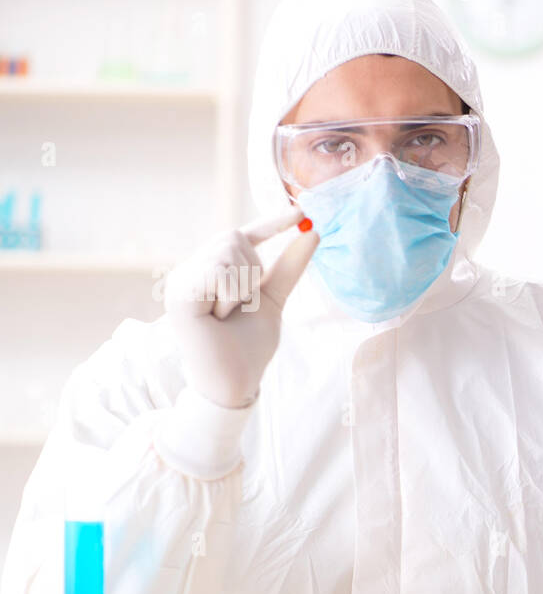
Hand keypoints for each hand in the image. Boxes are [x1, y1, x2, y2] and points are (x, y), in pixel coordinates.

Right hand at [164, 208, 318, 408]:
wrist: (234, 381)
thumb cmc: (249, 346)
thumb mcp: (273, 300)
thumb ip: (288, 267)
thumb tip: (313, 233)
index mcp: (214, 270)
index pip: (243, 236)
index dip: (271, 223)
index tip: (301, 213)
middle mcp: (193, 269)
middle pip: (235, 238)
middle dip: (253, 272)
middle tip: (242, 306)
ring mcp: (182, 278)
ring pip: (229, 253)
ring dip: (243, 288)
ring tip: (227, 315)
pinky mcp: (178, 291)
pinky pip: (220, 271)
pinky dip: (231, 297)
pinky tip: (217, 318)